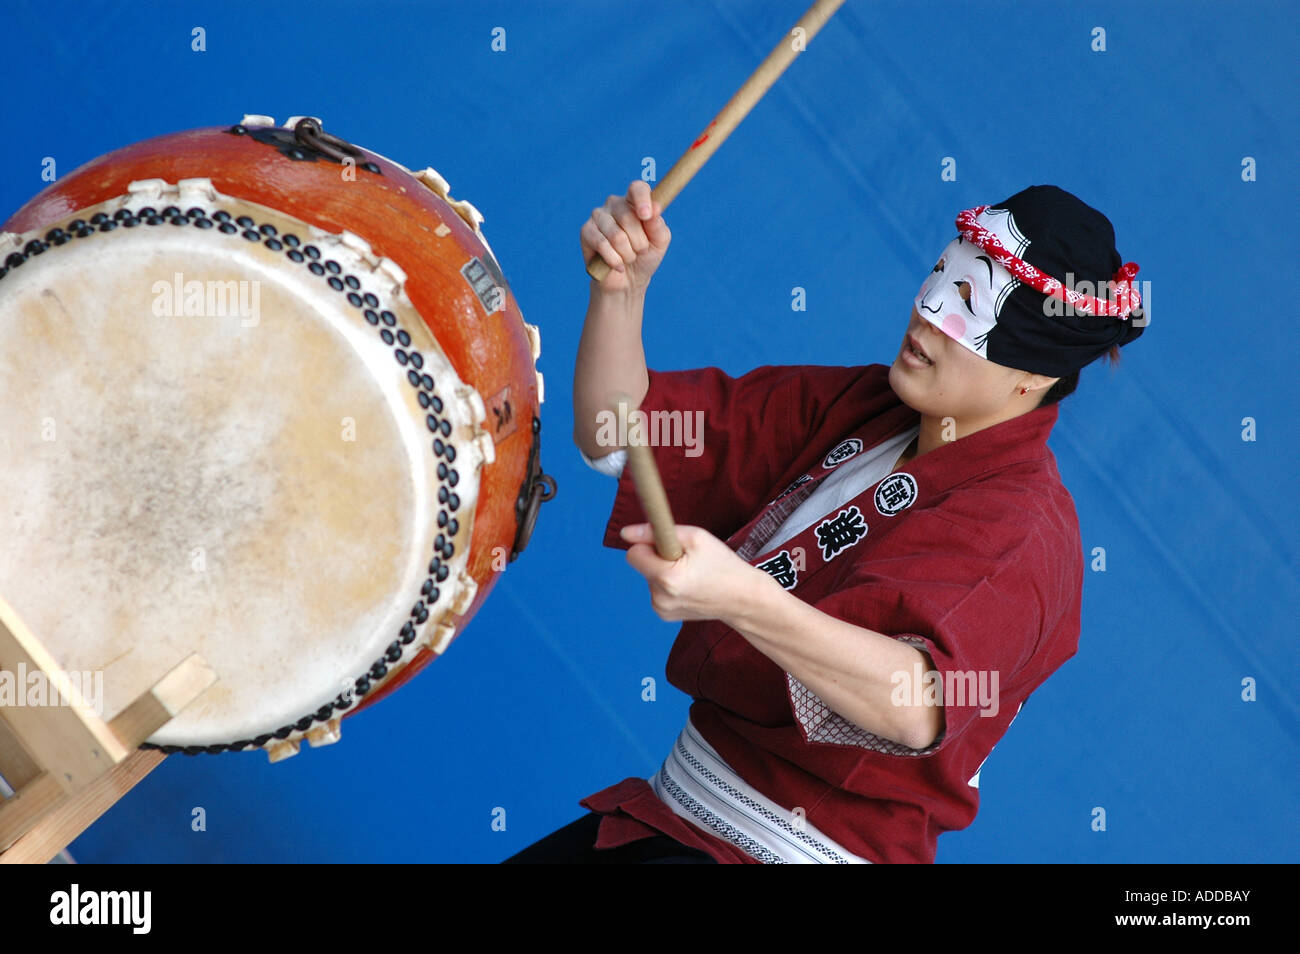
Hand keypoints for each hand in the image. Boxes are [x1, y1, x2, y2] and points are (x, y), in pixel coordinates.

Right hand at [580, 181, 670, 294]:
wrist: (629, 281)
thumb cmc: (646, 256)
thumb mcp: (659, 241)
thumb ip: (658, 225)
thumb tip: (655, 208)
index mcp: (634, 201)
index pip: (638, 189)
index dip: (642, 200)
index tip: (646, 216)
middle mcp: (615, 203)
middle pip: (629, 217)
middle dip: (639, 242)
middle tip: (639, 251)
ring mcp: (598, 216)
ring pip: (617, 236)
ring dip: (628, 255)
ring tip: (628, 258)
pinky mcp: (586, 231)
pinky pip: (603, 245)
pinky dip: (615, 261)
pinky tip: (617, 265)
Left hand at [619, 523, 769, 624]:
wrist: (743, 598)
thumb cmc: (722, 565)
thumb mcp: (695, 538)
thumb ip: (657, 531)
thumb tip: (625, 533)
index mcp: (667, 578)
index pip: (634, 554)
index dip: (648, 544)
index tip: (667, 543)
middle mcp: (660, 597)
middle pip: (642, 565)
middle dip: (658, 557)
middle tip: (686, 560)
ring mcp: (661, 609)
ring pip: (649, 577)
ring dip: (664, 571)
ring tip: (692, 574)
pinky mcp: (664, 614)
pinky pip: (656, 590)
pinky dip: (668, 584)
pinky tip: (689, 585)